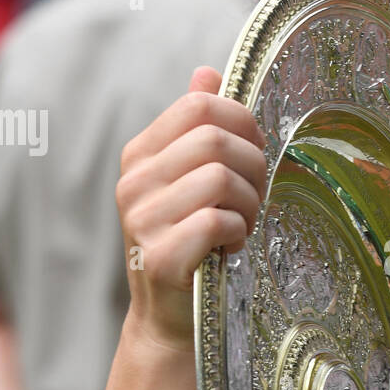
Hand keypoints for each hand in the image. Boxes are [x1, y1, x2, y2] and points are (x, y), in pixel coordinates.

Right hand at [116, 66, 267, 352]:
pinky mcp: (158, 257)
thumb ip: (194, 129)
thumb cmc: (190, 242)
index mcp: (140, 155)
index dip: (243, 123)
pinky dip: (237, 233)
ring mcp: (142, 220)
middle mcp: (134, 182)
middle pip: (214, 140)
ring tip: (242, 225)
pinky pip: (216, 222)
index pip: (199, 106)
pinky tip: (230, 248)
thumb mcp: (188, 180)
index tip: (254, 153)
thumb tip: (207, 72)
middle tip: (256, 196)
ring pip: (219, 180)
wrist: (170, 317)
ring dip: (249, 204)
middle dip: (253, 165)